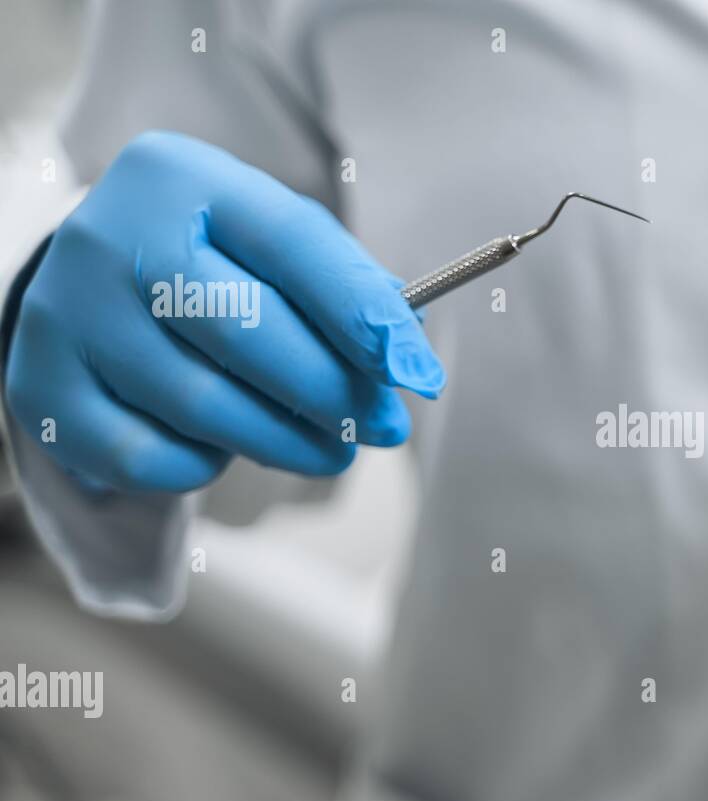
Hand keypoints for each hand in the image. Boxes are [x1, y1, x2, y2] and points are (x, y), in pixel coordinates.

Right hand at [5, 130, 443, 492]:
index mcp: (182, 178)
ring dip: (286, 442)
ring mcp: (66, 312)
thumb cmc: (216, 267)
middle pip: (247, 330)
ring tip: (328, 449)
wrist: (98, 286)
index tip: (416, 374)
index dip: (363, 314)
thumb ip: (343, 291)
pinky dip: (204, 467)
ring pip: (202, 405)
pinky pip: (148, 458)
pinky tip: (224, 447)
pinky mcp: (42, 387)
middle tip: (382, 428)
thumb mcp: (274, 248)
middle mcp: (111, 235)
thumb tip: (405, 360)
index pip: (292, 241)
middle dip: (333, 394)